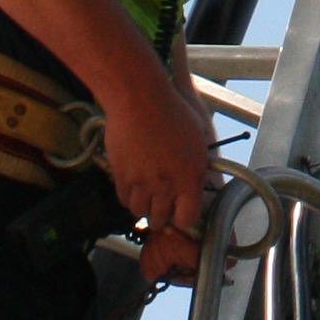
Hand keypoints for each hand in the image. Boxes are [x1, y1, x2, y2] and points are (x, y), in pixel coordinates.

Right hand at [100, 57, 215, 282]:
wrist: (139, 99)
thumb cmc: (174, 111)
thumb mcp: (198, 137)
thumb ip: (198, 163)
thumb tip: (198, 177)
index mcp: (190, 178)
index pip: (187, 219)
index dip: (184, 219)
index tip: (181, 212)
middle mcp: (165, 186)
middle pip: (161, 220)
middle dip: (163, 216)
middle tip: (162, 206)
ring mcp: (141, 183)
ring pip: (140, 212)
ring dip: (144, 208)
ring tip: (147, 197)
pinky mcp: (120, 176)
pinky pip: (123, 199)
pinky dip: (128, 197)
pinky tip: (133, 187)